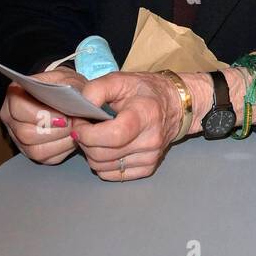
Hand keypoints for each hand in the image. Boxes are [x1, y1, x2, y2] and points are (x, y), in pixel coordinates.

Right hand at [0, 67, 86, 163]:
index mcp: (14, 96)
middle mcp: (12, 119)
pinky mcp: (32, 152)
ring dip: (60, 142)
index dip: (42, 115)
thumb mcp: (66, 78)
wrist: (65, 95)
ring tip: (74, 130)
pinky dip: (62, 150)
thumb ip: (68, 87)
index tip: (64, 116)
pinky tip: (71, 138)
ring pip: (35, 150)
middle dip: (55, 131)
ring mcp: (19, 138)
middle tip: (72, 124)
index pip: (19, 108)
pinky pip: (46, 158)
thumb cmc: (63, 86)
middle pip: (26, 134)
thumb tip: (75, 103)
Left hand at [72, 71, 212, 181]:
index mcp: (145, 115)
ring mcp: (150, 157)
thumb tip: (79, 109)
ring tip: (95, 135)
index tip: (79, 122)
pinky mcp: (148, 168)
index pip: (113, 135)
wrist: (175, 105)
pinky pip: (111, 175)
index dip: (88, 132)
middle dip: (84, 141)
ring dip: (90, 152)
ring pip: (102, 167)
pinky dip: (102, 163)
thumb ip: (96, 90)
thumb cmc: (145, 91)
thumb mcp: (120, 79)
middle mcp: (150, 140)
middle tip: (84, 127)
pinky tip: (106, 147)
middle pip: (102, 154)